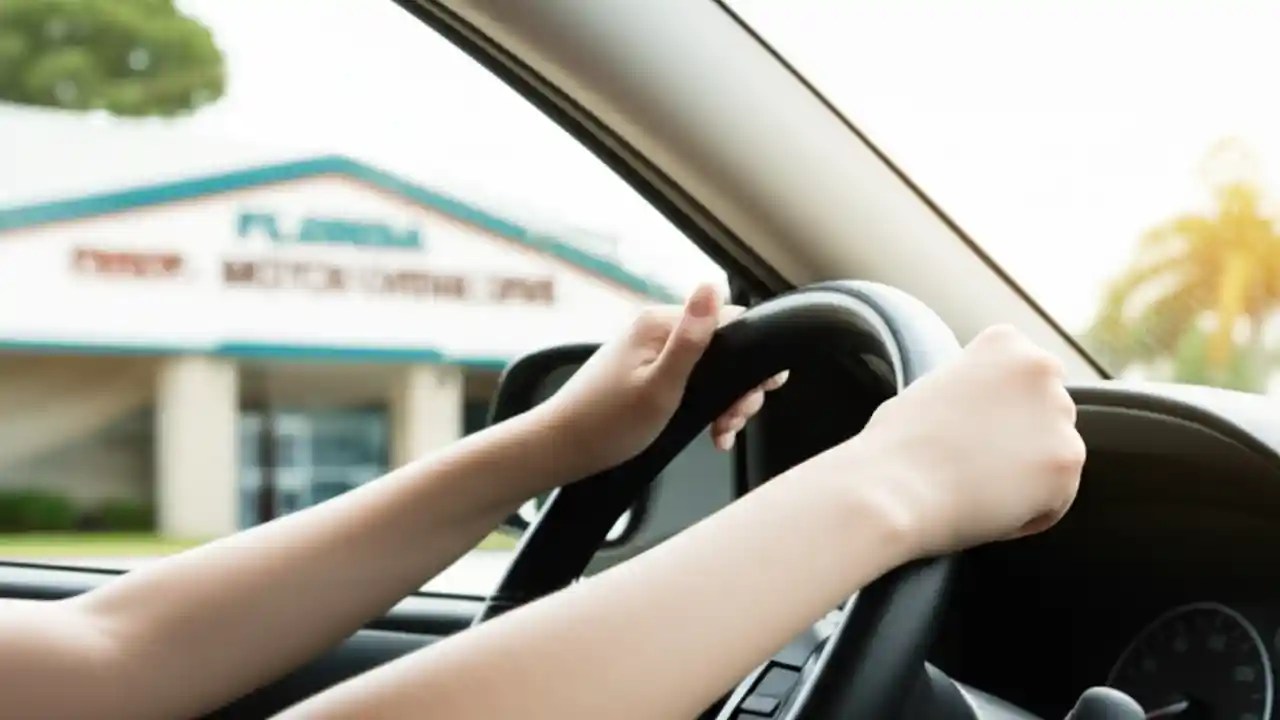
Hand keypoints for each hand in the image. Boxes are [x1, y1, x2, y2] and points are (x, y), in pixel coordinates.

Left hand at [544, 284, 786, 476]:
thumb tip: (712, 284)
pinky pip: (693, 382)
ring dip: (726, 401)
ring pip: (713, 369)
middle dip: (740, 386)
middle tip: (733, 420)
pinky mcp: (649, 373)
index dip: (752, 356)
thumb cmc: (607, 423)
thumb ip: (691, 340)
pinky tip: (712, 433)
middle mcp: (657, 330)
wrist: (562, 448)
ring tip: (722, 432)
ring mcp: (653, 352)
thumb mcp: (660, 386)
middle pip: (725, 348)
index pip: (731, 321)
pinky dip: (708, 407)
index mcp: (659, 324)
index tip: (758, 391)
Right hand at [785, 324, 1084, 557]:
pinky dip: (1027, 513)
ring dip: (1025, 478)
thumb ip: (976, 390)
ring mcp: (1060, 416)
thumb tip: (991, 416)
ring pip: (1053, 458)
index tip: (969, 431)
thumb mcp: (934, 388)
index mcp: (1006, 343)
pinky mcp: (1066, 464)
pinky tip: (984, 506)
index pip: (1026, 381)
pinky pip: (1054, 499)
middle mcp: (1042, 369)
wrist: (891, 489)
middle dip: (1021, 441)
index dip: (999, 414)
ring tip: (973, 486)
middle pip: (1047, 416)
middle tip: (972, 464)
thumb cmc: (895, 444)